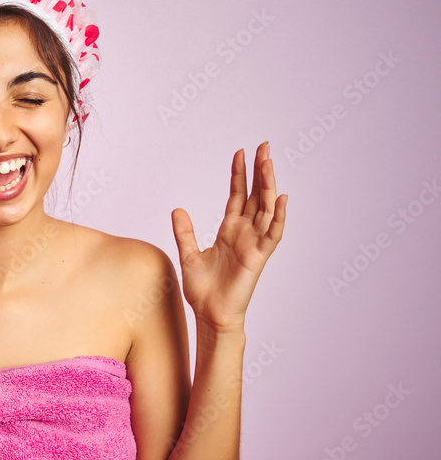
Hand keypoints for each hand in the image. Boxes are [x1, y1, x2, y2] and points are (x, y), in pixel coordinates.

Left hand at [171, 141, 286, 332]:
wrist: (210, 314)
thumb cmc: (203, 290)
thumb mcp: (188, 254)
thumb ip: (185, 232)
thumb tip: (177, 209)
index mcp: (229, 230)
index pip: (237, 196)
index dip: (239, 175)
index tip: (240, 153)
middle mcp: (244, 233)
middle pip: (256, 195)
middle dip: (260, 170)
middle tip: (264, 145)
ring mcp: (254, 243)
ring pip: (266, 208)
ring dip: (269, 185)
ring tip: (269, 162)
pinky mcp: (259, 257)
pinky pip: (273, 234)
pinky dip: (279, 216)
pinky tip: (282, 197)